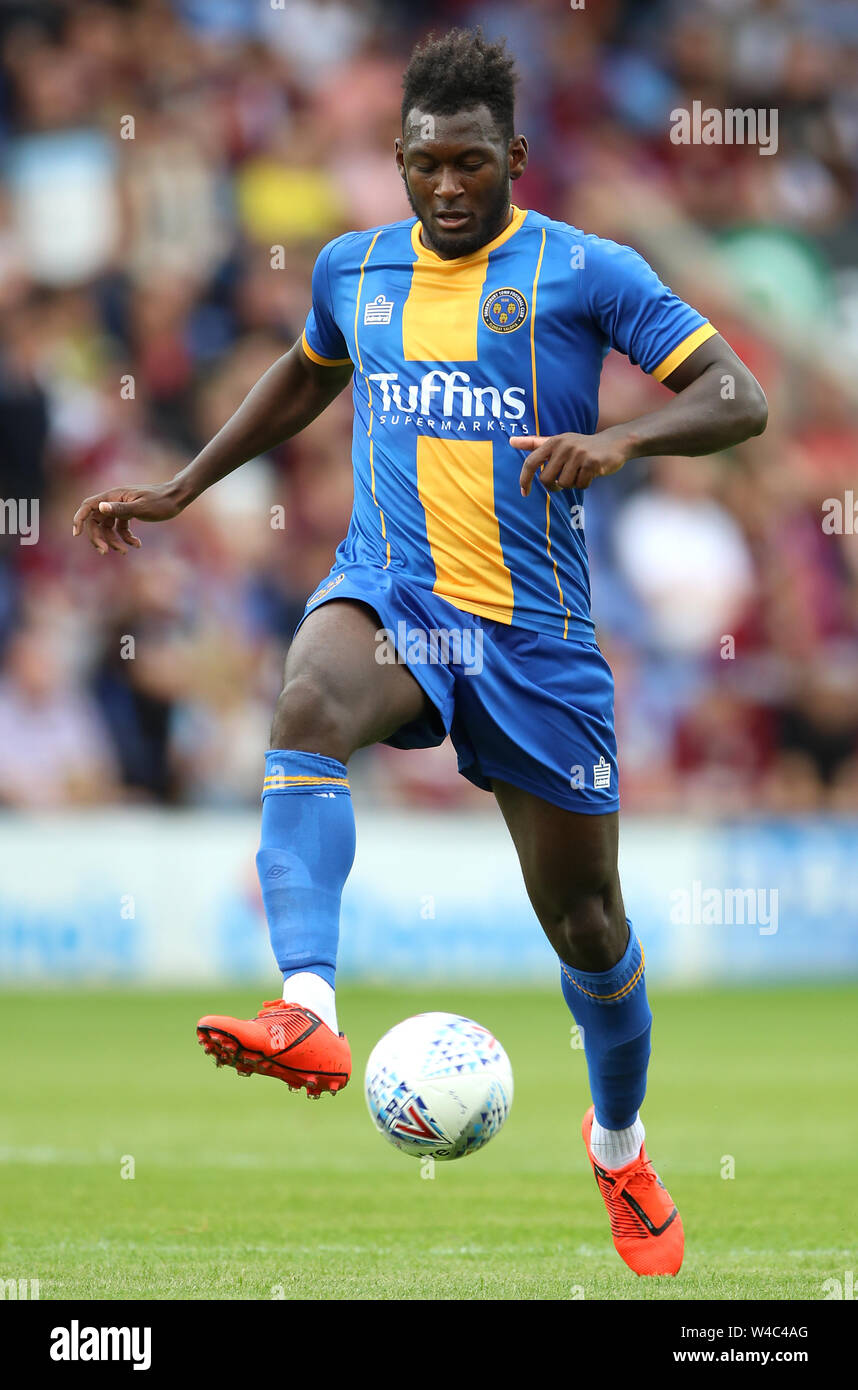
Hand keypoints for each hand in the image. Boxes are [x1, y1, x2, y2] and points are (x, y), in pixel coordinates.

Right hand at [72, 482, 187, 554]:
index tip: (76, 534)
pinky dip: (126, 537)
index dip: (79, 519)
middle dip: (98, 537)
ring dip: (113, 540)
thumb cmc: (161, 501)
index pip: (88, 506)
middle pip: (96, 521)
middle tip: (104, 552)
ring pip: (108, 527)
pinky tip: (137, 544)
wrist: (176, 497)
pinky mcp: (129, 513)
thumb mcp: (141, 507)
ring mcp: (121, 507)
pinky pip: (120, 528)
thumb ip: (121, 509)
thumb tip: (100, 508)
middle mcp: (113, 501)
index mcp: (112, 496)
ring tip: (125, 551)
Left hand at [511, 428, 631, 496]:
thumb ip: (534, 443)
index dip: (525, 479)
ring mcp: (578, 454)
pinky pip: (580, 485)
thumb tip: (511, 441)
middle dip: (554, 486)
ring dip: (572, 484)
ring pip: (564, 484)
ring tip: (580, 472)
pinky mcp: (592, 462)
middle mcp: (564, 446)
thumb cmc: (581, 445)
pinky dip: (584, 484)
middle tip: (563, 480)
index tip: (524, 492)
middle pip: (547, 479)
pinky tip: (591, 473)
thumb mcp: (558, 441)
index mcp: (553, 441)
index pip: (531, 462)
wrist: (614, 443)